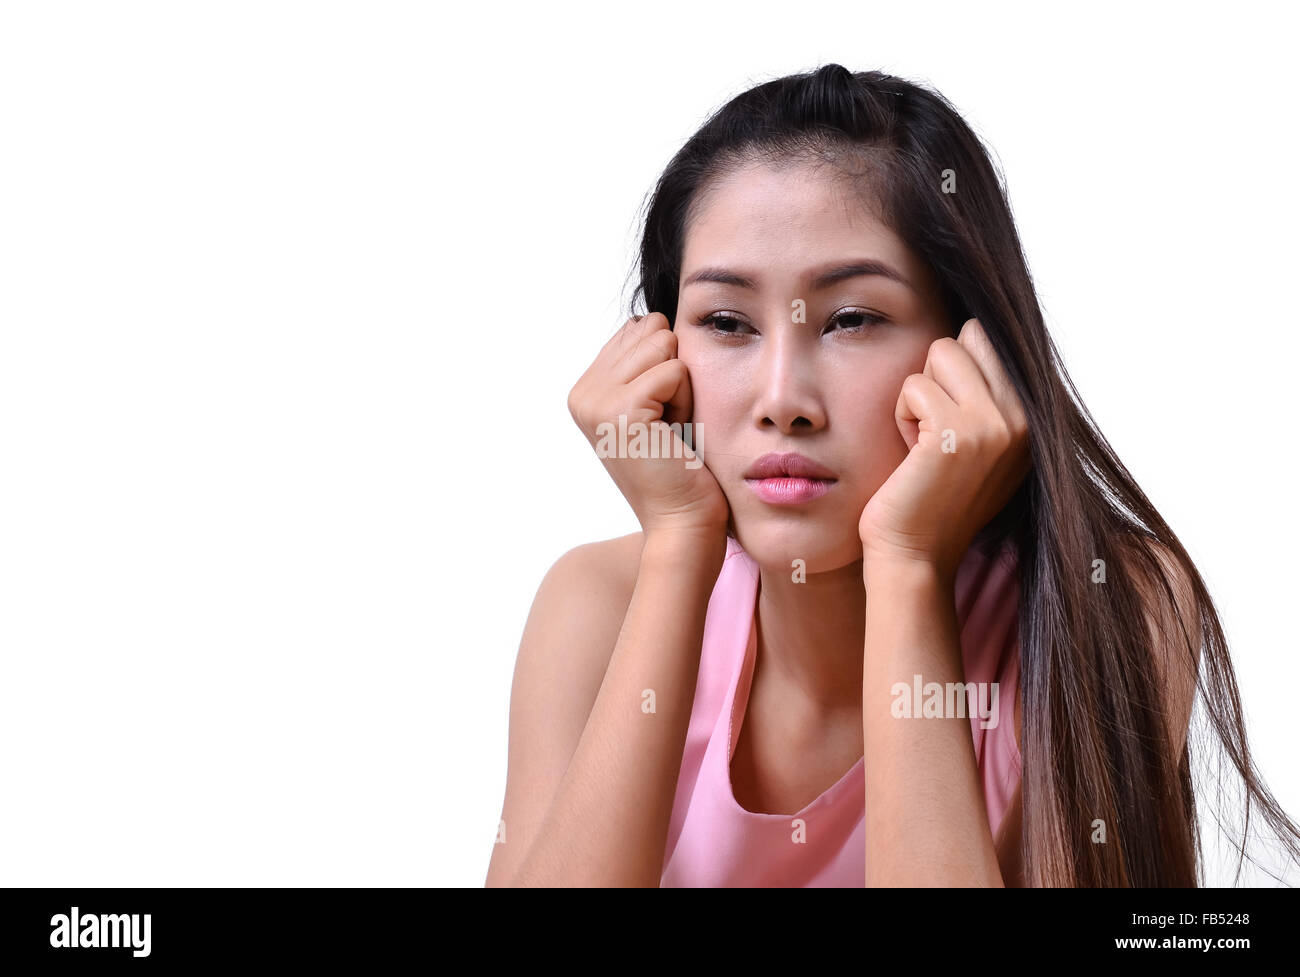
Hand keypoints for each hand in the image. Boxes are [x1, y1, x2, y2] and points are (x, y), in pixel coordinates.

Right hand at [568, 313, 730, 537]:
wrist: (682, 521)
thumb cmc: (680, 465)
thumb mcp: (654, 404)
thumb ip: (642, 361)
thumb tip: (652, 316)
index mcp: (585, 390)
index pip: (637, 330)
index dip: (665, 367)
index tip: (660, 416)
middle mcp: (582, 394)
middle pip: (651, 330)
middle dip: (675, 374)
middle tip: (668, 425)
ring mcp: (596, 401)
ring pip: (664, 345)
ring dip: (683, 388)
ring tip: (671, 429)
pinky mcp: (621, 410)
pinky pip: (676, 370)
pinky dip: (688, 402)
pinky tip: (675, 436)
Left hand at [859, 317, 1030, 577]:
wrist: (915, 554)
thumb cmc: (933, 496)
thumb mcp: (981, 443)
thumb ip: (990, 393)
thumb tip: (974, 328)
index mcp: (1034, 417)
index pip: (990, 338)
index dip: (954, 372)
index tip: (951, 426)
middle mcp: (1026, 418)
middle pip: (968, 336)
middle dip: (938, 375)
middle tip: (934, 431)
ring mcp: (997, 425)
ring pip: (941, 352)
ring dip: (918, 395)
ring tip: (925, 442)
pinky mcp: (959, 433)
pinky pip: (913, 386)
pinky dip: (901, 416)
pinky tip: (913, 455)